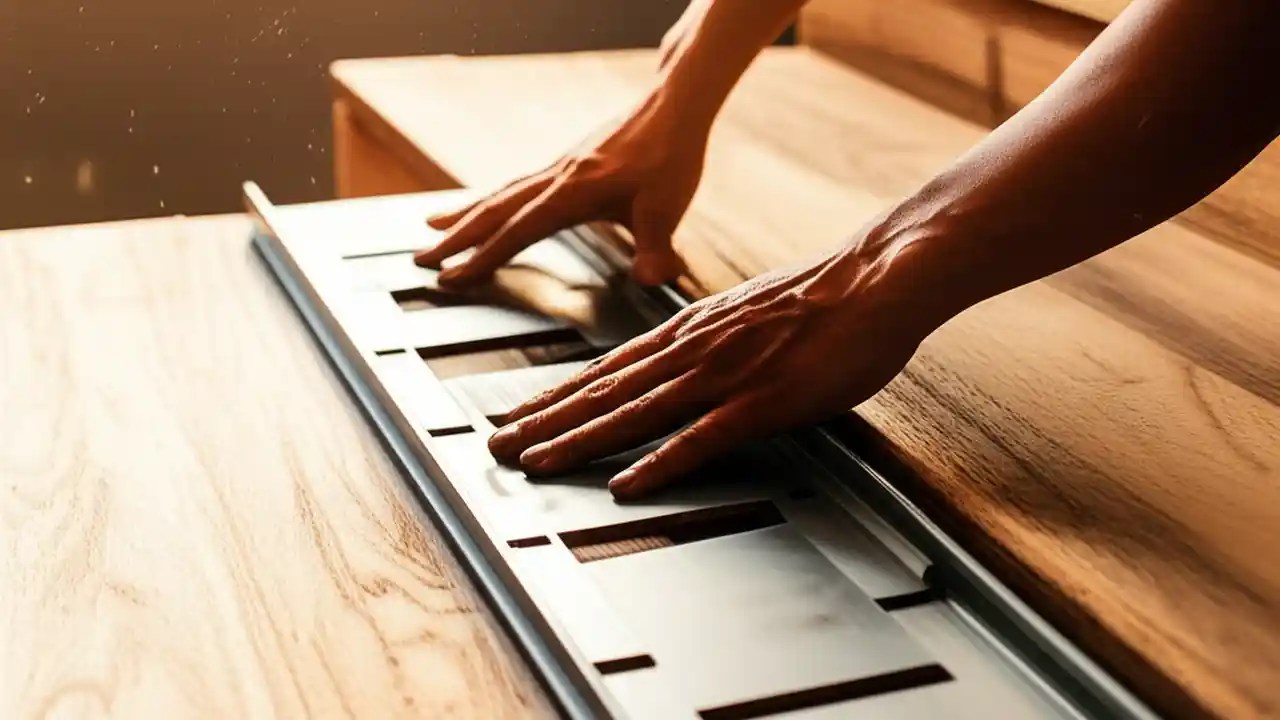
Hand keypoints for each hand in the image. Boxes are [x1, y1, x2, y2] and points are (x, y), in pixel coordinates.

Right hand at [415, 90, 705, 286]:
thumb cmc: (669, 154)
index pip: (519, 230)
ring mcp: (559, 167)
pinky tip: (488, 207)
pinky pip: (518, 185)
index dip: (484, 257)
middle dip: (456, 238)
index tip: (453, 277)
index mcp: (574, 191)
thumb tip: (652, 280)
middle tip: (421, 258)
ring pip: (502, 193)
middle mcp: (557, 177)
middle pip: (496, 210)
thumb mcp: (667, 207)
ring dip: (466, 214)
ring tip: (432, 227)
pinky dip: (494, 200)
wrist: (673, 104)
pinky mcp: (568, 164)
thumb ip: (656, 247)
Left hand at [486, 236, 940, 499]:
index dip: (558, 395)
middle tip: (498, 445)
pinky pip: (699, 439)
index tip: (521, 414)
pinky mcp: (759, 402)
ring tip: (534, 464)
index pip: (608, 369)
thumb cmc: (822, 298)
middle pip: (604, 392)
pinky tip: (626, 485)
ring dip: (578, 442)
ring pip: (634, 415)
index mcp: (689, 330)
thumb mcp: (749, 312)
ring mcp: (722, 376)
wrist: (875, 280)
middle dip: (545, 420)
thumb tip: (685, 359)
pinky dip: (658, 464)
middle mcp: (691, 350)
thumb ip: (711, 338)